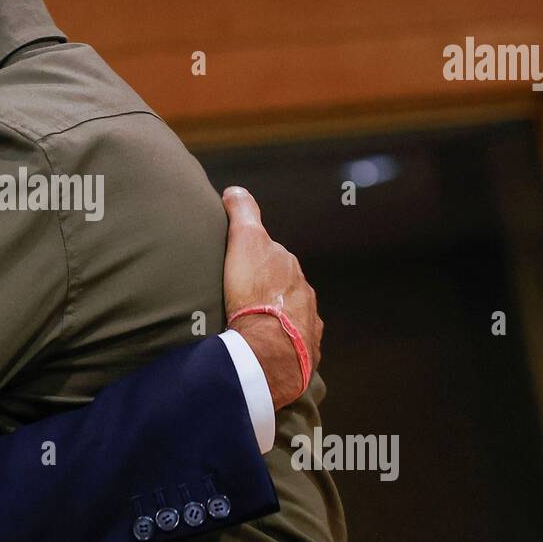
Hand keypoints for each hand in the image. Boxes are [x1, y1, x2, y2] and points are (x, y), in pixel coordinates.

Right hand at [221, 186, 321, 405]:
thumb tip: (235, 190)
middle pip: (284, 286)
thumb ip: (243, 214)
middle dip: (267, 288)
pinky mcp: (305, 351)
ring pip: (290, 314)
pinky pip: (291, 341)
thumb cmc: (254, 293)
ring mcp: (307, 323)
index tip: (239, 265)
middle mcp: (304, 293)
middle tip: (241, 296)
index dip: (255, 259)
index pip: (273, 257)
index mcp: (290, 268)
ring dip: (274, 316)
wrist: (269, 349)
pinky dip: (280, 340)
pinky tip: (264, 346)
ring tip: (251, 325)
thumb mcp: (245, 243)